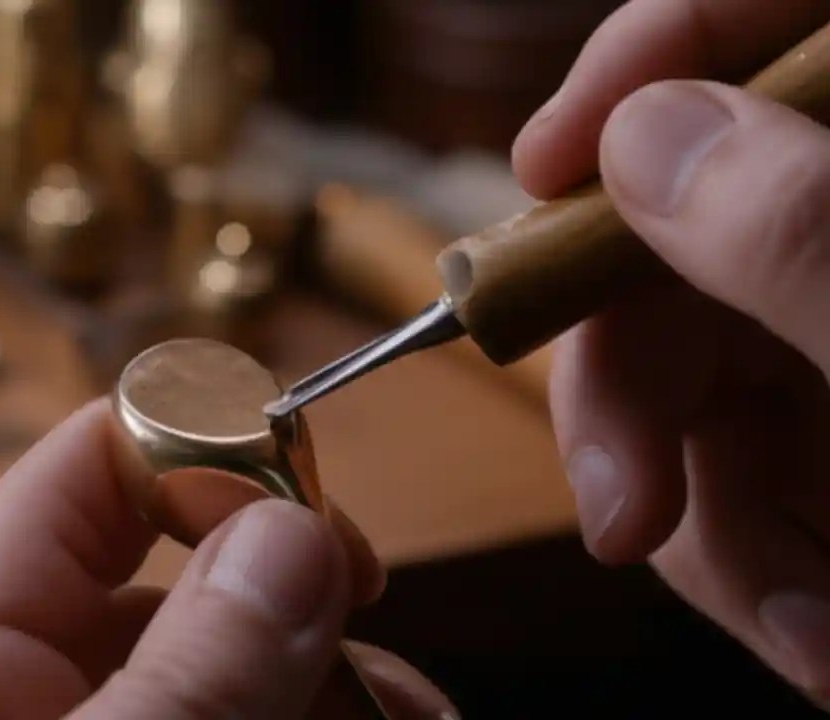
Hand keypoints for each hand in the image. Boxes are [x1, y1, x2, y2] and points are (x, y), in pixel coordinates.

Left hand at [0, 401, 455, 718]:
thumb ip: (185, 677)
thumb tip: (296, 531)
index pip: (81, 482)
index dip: (205, 453)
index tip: (324, 501)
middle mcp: (19, 706)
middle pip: (187, 598)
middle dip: (310, 610)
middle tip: (400, 673)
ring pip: (234, 685)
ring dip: (343, 691)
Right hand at [514, 0, 829, 705]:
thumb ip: (822, 239)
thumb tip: (646, 137)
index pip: (772, 10)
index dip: (644, 65)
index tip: (545, 166)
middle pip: (693, 230)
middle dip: (637, 386)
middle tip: (625, 510)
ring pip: (697, 370)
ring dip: (715, 521)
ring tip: (815, 642)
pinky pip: (742, 465)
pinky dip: (760, 563)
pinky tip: (827, 643)